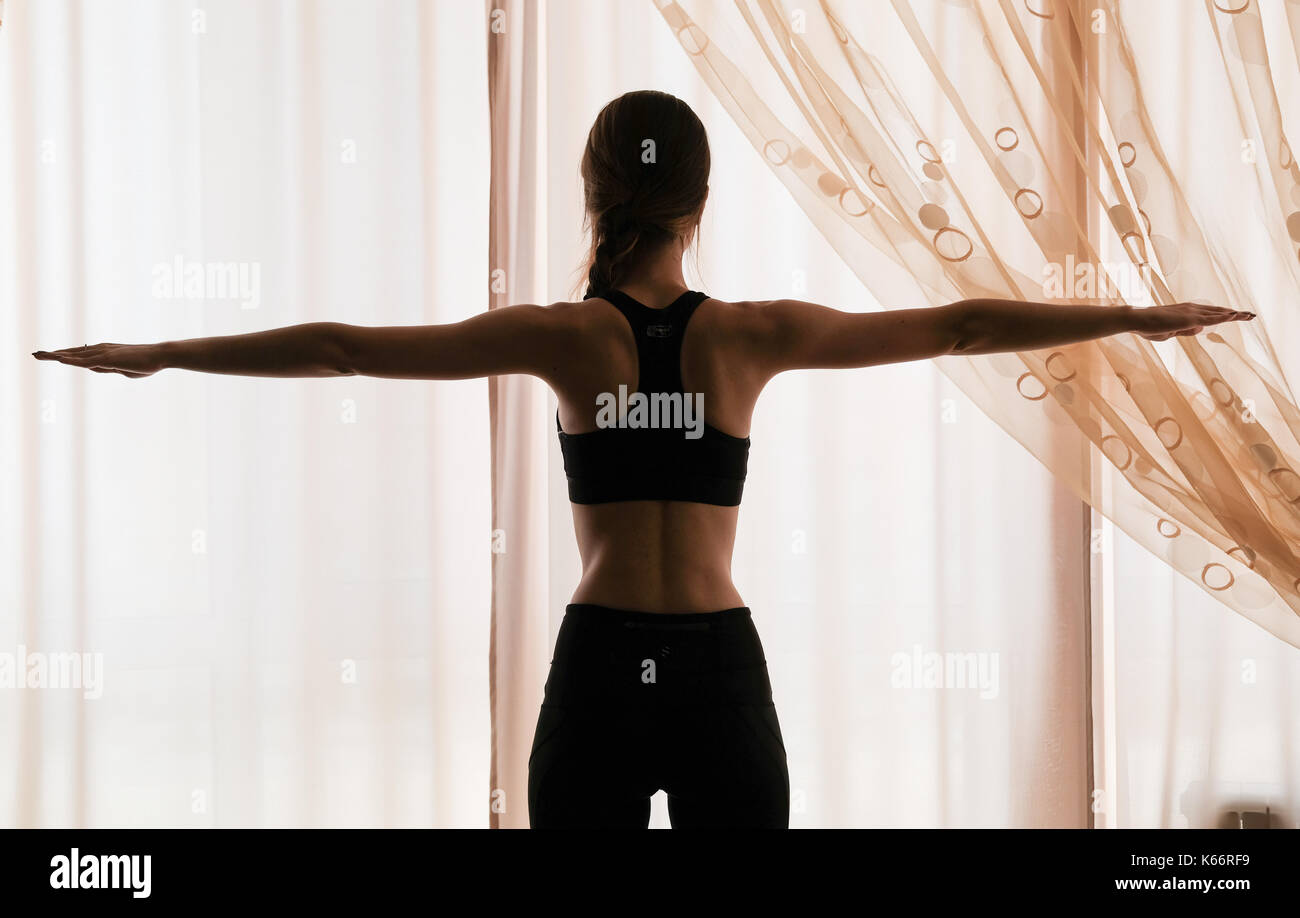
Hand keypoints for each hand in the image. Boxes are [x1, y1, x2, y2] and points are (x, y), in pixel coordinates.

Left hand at [31, 342, 164, 377]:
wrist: (159, 355)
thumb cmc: (145, 363)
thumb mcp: (122, 369)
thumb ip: (106, 368)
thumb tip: (93, 368)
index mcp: (103, 352)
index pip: (78, 354)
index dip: (62, 355)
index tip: (48, 355)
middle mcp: (99, 350)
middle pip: (71, 352)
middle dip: (52, 354)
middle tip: (35, 354)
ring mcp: (103, 353)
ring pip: (74, 355)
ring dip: (55, 355)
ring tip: (39, 355)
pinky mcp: (108, 358)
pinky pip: (85, 361)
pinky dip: (71, 360)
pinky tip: (59, 360)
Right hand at [1133, 303, 1253, 340]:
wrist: (1137, 320)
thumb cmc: (1148, 327)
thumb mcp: (1170, 332)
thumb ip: (1186, 331)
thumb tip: (1201, 329)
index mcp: (1186, 312)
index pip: (1209, 313)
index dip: (1223, 314)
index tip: (1236, 315)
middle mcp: (1191, 308)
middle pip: (1218, 311)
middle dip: (1235, 313)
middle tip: (1249, 315)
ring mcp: (1191, 312)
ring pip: (1218, 313)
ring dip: (1234, 314)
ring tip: (1249, 315)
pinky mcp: (1189, 319)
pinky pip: (1211, 318)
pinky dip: (1224, 317)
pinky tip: (1234, 316)